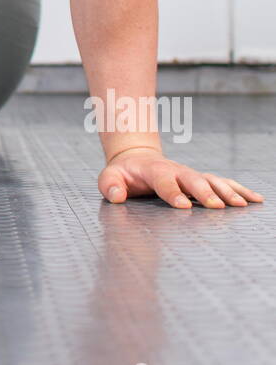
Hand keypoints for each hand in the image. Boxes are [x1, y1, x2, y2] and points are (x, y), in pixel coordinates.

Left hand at [97, 145, 263, 208]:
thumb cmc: (123, 172)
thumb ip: (110, 185)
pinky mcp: (201, 180)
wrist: (137, 157)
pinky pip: (223, 183)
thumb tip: (116, 195)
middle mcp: (177, 171)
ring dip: (227, 192)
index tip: (184, 206)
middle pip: (194, 180)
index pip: (165, 182)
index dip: (173, 193)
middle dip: (206, 193)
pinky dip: (239, 190)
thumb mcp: (109, 176)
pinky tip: (255, 199)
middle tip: (218, 207)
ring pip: (212, 180)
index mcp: (155, 171)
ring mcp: (191, 175)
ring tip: (242, 205)